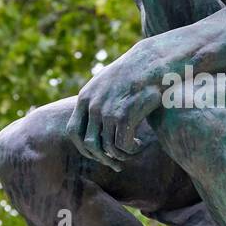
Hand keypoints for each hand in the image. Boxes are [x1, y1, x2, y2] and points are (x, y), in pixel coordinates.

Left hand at [67, 48, 162, 170]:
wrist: (152, 61)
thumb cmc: (133, 73)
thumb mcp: (106, 82)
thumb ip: (96, 100)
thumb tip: (94, 122)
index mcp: (85, 98)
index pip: (73, 132)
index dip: (84, 148)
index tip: (98, 154)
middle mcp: (92, 106)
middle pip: (89, 144)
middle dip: (102, 158)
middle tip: (116, 164)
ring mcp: (107, 111)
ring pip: (108, 148)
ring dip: (121, 155)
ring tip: (133, 151)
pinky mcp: (124, 115)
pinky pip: (123, 146)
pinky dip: (131, 150)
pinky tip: (140, 144)